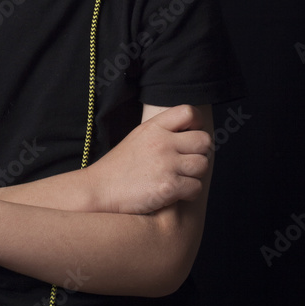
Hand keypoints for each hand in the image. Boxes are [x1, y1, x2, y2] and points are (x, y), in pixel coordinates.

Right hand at [86, 105, 211, 213]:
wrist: (101, 189)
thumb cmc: (121, 166)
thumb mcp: (139, 137)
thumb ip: (163, 130)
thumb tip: (192, 131)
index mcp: (154, 127)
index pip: (189, 112)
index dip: (197, 124)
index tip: (191, 137)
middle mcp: (162, 142)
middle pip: (204, 140)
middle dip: (200, 153)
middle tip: (188, 162)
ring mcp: (166, 164)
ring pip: (203, 165)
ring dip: (195, 174)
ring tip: (180, 178)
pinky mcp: (169, 187)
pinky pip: (196, 187)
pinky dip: (190, 193)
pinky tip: (175, 193)